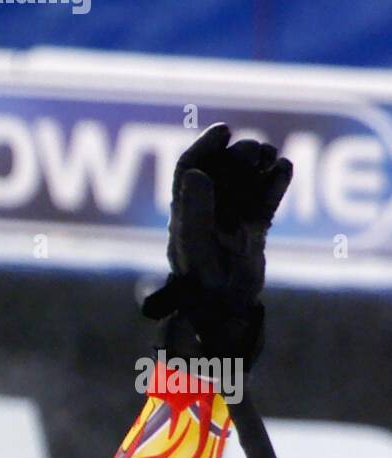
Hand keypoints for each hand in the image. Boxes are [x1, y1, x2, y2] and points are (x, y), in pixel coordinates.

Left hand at [142, 122, 292, 367]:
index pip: (188, 171)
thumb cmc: (200, 288)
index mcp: (183, 218)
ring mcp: (229, 223)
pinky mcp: (252, 232)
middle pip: (220, 171)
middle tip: (258, 152)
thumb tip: (197, 174)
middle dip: (239, 155)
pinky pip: (263, 200)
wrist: (224, 319)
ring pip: (243, 182)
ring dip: (258, 165)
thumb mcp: (195, 248)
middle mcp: (204, 216)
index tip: (225, 130)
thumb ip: (194, 211)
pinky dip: (274, 184)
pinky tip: (283, 171)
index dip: (203, 147)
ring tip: (272, 160)